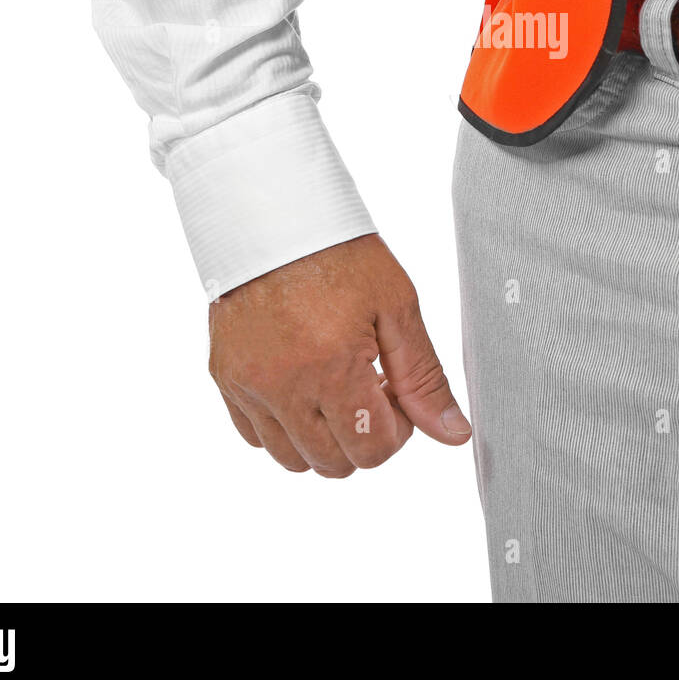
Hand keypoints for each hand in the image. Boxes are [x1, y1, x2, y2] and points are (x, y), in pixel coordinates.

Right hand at [207, 234, 470, 476]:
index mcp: (332, 368)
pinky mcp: (225, 378)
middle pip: (333, 463)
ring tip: (336, 387)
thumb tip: (453, 433)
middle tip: (369, 388)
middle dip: (362, 436)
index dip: (396, 430)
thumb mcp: (396, 307)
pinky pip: (254, 436)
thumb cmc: (337, 253)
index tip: (395, 393)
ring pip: (291, 458)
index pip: (372, 450)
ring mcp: (248, 386)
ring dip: (323, 438)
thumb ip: (423, 377)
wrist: (273, 215)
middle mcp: (283, 387)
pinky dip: (283, 427)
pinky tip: (303, 385)